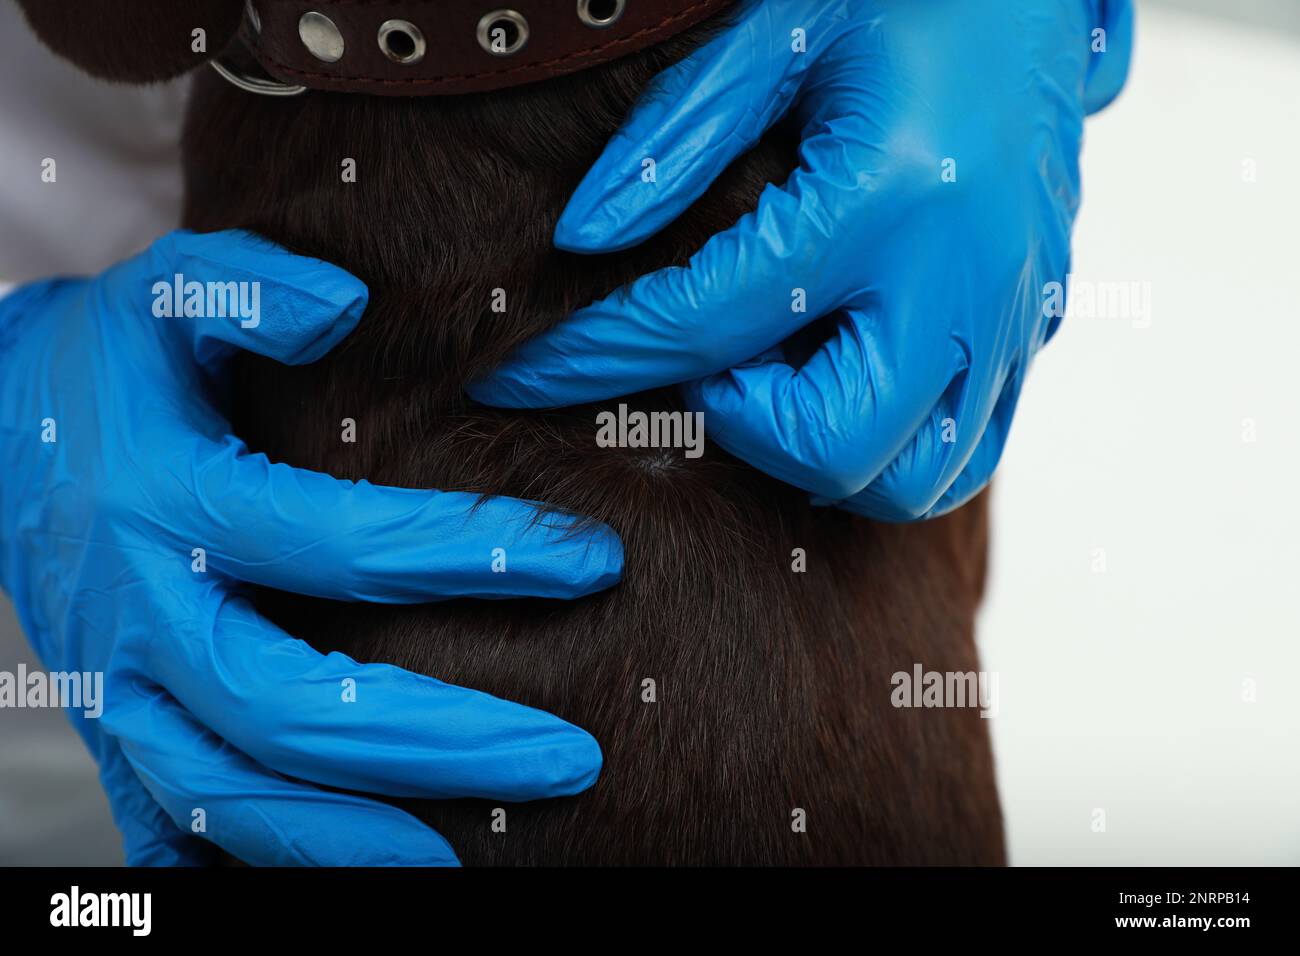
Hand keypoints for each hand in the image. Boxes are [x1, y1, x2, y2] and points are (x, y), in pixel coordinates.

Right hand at [0, 230, 622, 865]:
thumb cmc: (110, 365)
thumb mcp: (166, 295)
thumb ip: (249, 289)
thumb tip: (346, 304)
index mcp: (166, 499)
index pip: (337, 542)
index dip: (469, 552)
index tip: (590, 561)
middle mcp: (139, 611)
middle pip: (294, 704)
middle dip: (440, 741)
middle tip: (569, 756)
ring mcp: (117, 687)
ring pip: (233, 792)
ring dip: (354, 837)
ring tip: (472, 856)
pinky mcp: (109, 726)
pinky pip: (174, 825)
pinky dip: (259, 863)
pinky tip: (354, 876)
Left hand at [469, 0, 1132, 519]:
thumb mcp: (777, 27)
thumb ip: (674, 138)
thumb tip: (582, 237)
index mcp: (889, 197)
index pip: (704, 326)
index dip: (593, 360)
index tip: (518, 378)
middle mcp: (962, 276)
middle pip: (831, 445)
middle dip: (734, 426)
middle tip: (695, 363)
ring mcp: (1012, 311)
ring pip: (913, 477)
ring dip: (817, 454)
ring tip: (769, 378)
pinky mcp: (1038, 322)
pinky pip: (968, 449)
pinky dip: (890, 448)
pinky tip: (838, 380)